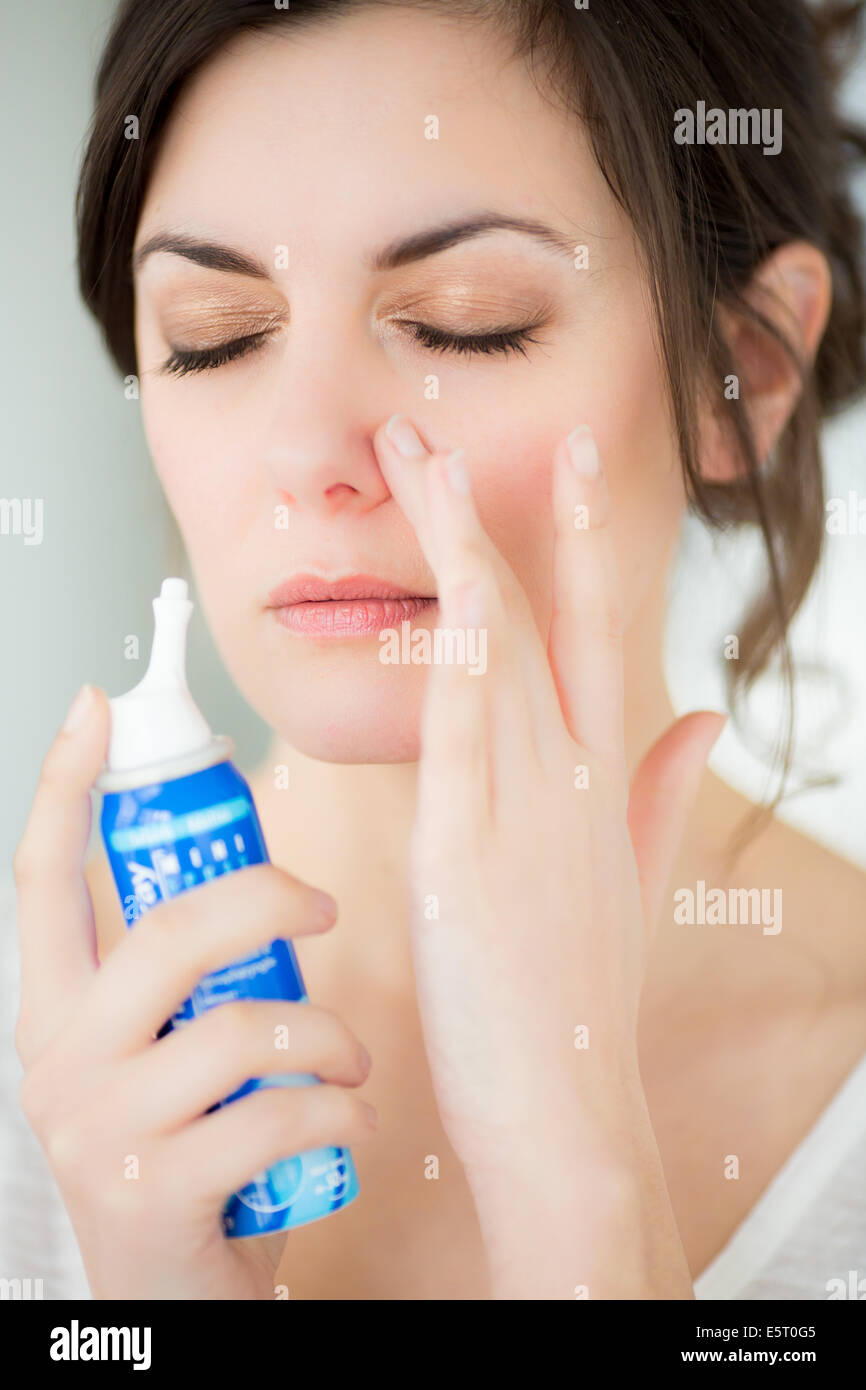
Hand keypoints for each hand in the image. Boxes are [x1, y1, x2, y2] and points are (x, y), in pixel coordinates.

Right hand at [13, 686, 375, 1300]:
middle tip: (325, 906)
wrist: (177, 1302)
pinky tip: (347, 1124)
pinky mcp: (152, 1192)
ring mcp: (97, 1129)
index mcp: (54, 1014)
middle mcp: (56, 1061)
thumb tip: (258, 884)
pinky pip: (278, 1109)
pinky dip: (338, 1109)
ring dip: (324, 1031)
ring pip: (236, 1023)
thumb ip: (186, 982)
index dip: (67, 784)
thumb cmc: (189, 1157)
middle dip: (266, 896)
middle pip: (164, 928)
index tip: (97, 703)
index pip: (40, 876)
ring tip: (348, 1059)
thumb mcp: (163, 1059)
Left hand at [374, 417, 723, 1295]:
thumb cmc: (582, 998)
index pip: (600, 630)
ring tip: (419, 464)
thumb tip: (700, 719)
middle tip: (448, 428)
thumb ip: (661, 793)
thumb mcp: (631, 881)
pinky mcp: (469, 848)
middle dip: (495, 514)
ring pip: (498, 649)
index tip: (570, 461)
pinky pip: (463, 728)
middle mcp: (575, 775)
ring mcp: (526, 806)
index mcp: (606, 778)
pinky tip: (449, 582)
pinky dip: (458, 650)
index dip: (586, 537)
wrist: (569, 1109)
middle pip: (539, 616)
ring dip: (458, 549)